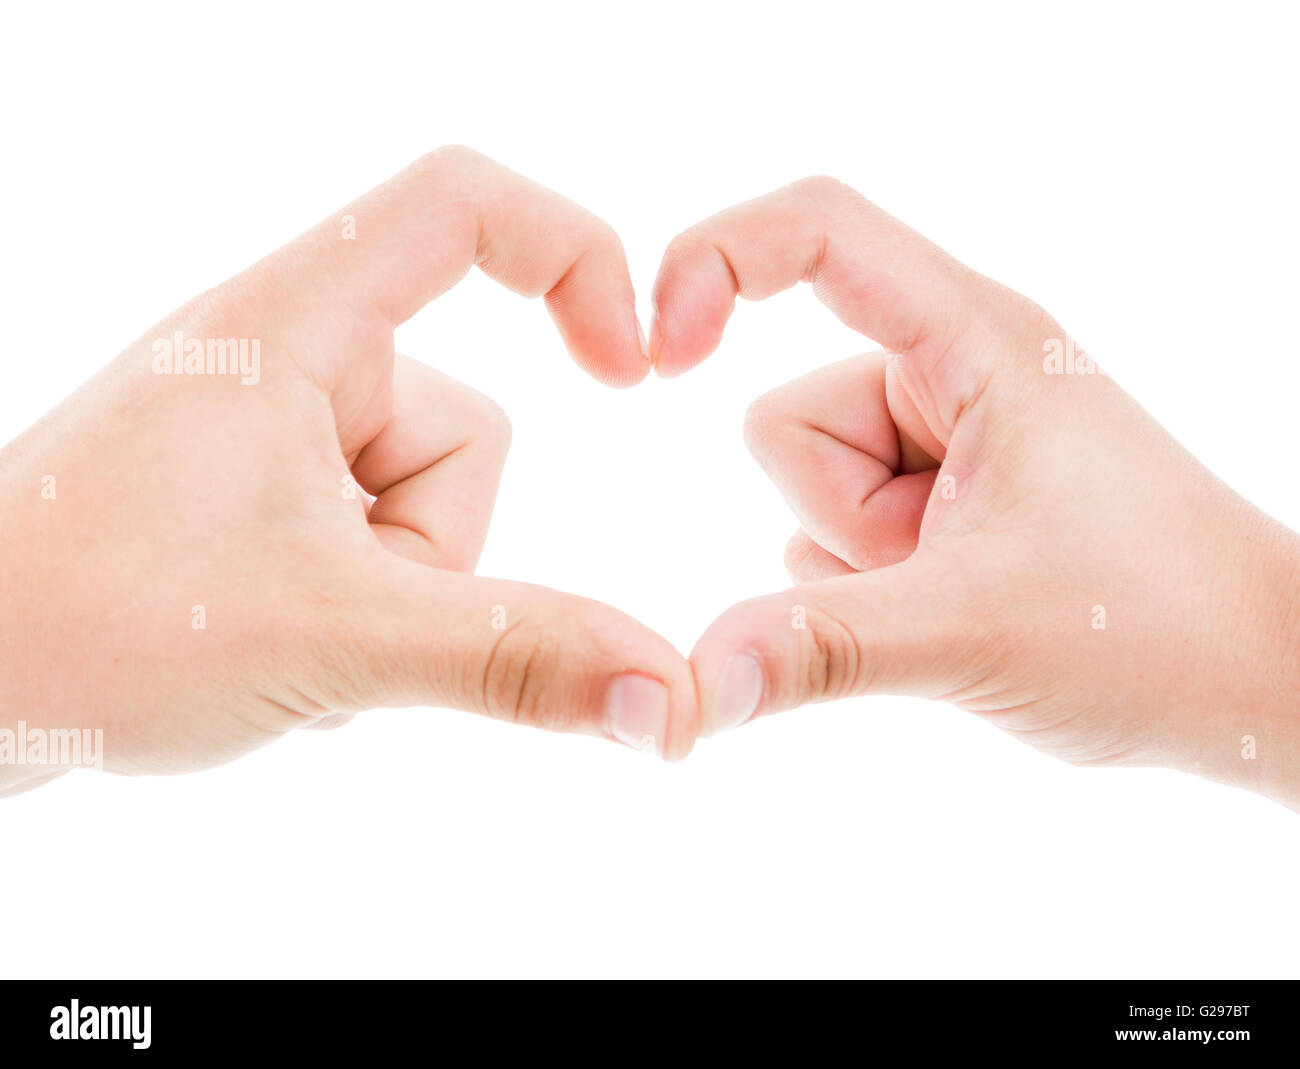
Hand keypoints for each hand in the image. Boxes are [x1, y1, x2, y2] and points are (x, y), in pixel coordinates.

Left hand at [0, 147, 698, 794]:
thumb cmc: (85, 625)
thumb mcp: (334, 635)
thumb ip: (516, 657)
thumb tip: (669, 697)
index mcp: (292, 324)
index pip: (462, 207)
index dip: (576, 257)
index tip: (632, 371)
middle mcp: (286, 361)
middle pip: (467, 427)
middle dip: (437, 548)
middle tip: (337, 610)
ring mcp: (274, 440)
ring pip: (429, 508)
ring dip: (398, 597)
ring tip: (294, 642)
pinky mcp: (263, 507)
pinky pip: (381, 547)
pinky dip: (365, 616)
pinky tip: (283, 659)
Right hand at [651, 176, 1299, 807]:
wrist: (1255, 688)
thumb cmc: (1160, 627)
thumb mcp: (974, 628)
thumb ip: (819, 649)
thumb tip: (689, 684)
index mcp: (973, 340)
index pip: (817, 234)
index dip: (713, 262)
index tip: (661, 357)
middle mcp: (948, 373)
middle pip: (783, 417)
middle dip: (836, 511)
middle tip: (942, 559)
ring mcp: (937, 443)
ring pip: (802, 488)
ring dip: (855, 559)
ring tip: (962, 584)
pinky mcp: (933, 503)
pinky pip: (826, 537)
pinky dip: (865, 586)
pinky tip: (952, 604)